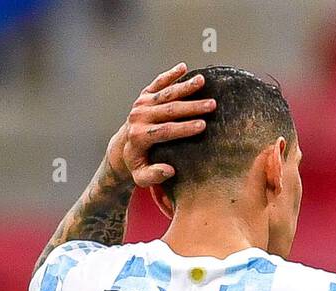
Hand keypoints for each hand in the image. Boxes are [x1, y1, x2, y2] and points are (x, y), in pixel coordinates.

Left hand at [104, 63, 216, 188]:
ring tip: (203, 81)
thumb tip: (169, 170)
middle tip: (212, 104)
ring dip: (185, 87)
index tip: (203, 126)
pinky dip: (170, 75)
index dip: (184, 128)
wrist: (123, 147)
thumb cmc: (138, 164)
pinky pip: (158, 83)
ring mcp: (141, 104)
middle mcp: (139, 117)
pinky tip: (184, 67)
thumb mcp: (141, 177)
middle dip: (192, 107)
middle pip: (169, 110)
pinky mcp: (144, 96)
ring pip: (166, 93)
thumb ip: (153, 176)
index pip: (165, 130)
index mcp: (140, 136)